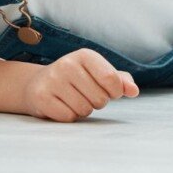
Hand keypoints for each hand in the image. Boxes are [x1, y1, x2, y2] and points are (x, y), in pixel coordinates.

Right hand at [24, 48, 138, 121]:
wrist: (38, 83)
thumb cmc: (77, 80)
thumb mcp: (98, 74)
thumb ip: (120, 81)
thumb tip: (133, 91)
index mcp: (85, 55)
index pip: (112, 79)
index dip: (115, 92)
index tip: (107, 90)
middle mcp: (67, 64)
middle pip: (100, 98)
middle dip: (96, 102)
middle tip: (84, 94)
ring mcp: (52, 80)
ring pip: (84, 110)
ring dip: (82, 110)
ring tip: (72, 99)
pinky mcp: (41, 96)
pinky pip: (69, 117)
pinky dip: (68, 115)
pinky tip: (60, 105)